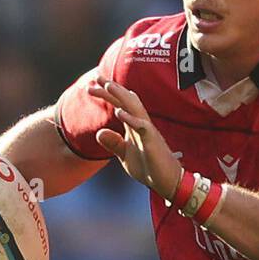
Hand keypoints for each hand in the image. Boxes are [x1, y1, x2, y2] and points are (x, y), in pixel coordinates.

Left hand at [89, 81, 182, 199]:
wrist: (166, 181)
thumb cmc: (148, 166)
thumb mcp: (125, 154)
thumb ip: (113, 143)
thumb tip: (99, 133)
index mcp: (134, 125)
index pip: (119, 105)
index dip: (107, 95)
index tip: (92, 86)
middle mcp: (141, 123)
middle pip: (125, 101)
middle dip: (111, 89)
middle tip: (96, 77)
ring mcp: (147, 130)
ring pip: (134, 108)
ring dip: (121, 96)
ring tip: (108, 86)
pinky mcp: (151, 140)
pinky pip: (141, 126)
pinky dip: (130, 119)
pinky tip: (119, 113)